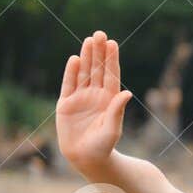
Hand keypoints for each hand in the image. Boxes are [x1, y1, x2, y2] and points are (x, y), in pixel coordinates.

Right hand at [56, 30, 132, 172]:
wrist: (86, 158)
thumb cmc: (104, 146)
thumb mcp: (113, 129)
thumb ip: (117, 111)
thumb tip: (127, 92)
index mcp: (110, 100)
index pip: (111, 75)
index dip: (112, 60)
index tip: (113, 43)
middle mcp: (96, 96)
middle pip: (98, 70)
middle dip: (99, 52)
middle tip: (100, 34)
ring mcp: (81, 98)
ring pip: (84, 73)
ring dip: (86, 57)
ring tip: (89, 40)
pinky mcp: (66, 104)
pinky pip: (69, 84)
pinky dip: (71, 72)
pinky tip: (74, 59)